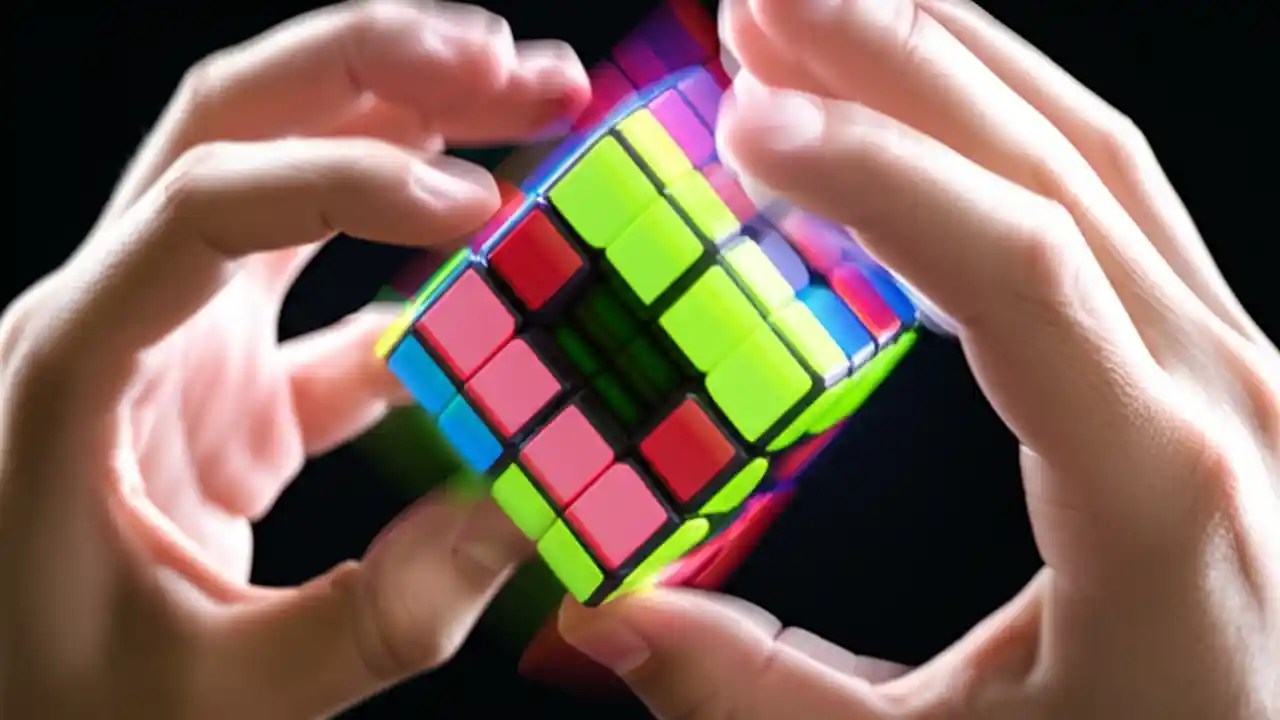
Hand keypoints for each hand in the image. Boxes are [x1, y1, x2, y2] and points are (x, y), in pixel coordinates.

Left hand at [0, 3, 588, 716]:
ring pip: (281, 170)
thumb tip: (525, 515)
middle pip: (234, 122)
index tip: (478, 212)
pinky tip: (497, 268)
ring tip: (523, 98)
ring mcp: (173, 337)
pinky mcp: (227, 377)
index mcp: (75, 366)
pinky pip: (327, 294)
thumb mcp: (224, 690)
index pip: (205, 204)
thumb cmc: (63, 705)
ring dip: (402, 124)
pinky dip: (414, 270)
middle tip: (514, 67)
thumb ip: (379, 615)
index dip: (350, 183)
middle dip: (379, 70)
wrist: (12, 712)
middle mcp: (120, 315)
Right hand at [558, 1, 1278, 717]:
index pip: (1020, 276)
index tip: (746, 117)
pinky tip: (931, 99)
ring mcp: (1238, 372)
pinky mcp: (1217, 369)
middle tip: (759, 1)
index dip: (877, 174)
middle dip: (895, 63)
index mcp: (1158, 500)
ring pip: (1097, 162)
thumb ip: (762, 695)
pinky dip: (1010, 126)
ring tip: (820, 9)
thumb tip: (606, 615)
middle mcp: (1223, 403)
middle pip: (1056, 172)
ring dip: (950, 67)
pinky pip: (1117, 207)